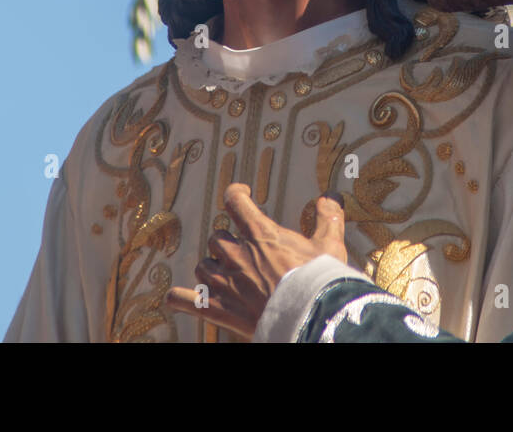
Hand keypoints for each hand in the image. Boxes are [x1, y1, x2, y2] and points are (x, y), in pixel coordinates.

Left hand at [165, 182, 347, 338]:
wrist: (310, 317)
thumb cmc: (320, 281)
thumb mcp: (330, 245)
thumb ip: (328, 218)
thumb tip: (331, 196)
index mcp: (260, 234)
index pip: (235, 202)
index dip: (236, 194)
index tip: (241, 195)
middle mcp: (237, 254)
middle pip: (218, 238)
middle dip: (229, 242)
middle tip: (243, 251)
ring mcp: (224, 282)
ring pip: (204, 265)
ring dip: (212, 267)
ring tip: (224, 274)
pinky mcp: (217, 308)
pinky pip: (185, 299)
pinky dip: (181, 298)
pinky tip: (180, 297)